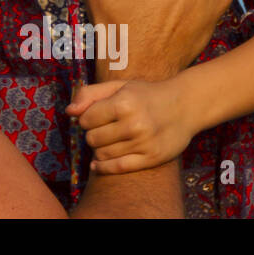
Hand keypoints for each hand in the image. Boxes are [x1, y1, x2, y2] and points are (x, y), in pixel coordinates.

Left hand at [66, 77, 196, 173]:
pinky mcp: (152, 158)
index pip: (86, 120)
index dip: (86, 118)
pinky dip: (103, 168)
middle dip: (92, 134)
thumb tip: (69, 111)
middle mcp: (134, 124)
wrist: (185, 106)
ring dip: (99, 149)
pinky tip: (97, 165)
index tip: (94, 116)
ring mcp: (144, 143)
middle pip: (92, 139)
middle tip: (102, 129)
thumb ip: (90, 94)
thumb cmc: (146, 95)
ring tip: (108, 140)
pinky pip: (118, 168)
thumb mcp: (119, 86)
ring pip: (102, 154)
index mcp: (124, 103)